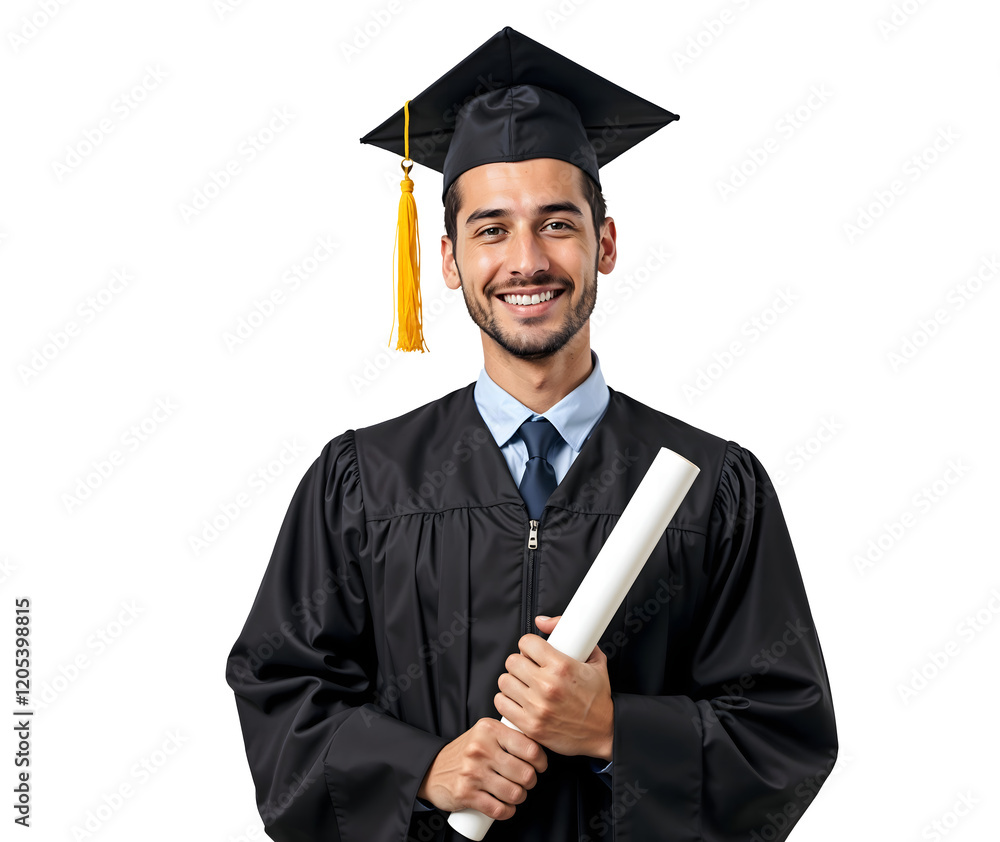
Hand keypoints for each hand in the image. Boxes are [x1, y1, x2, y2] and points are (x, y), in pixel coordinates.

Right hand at [416, 716, 547, 819]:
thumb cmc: (466, 753)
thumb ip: (508, 735)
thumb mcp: (484, 733)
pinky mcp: (465, 794)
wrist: (433, 770)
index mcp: (489, 729)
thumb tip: (538, 744)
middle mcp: (481, 749)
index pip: (529, 747)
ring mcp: (472, 772)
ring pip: (514, 793)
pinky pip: (498, 809)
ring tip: (514, 793)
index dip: (541, 761)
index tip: (539, 765)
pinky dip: (507, 812)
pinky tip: (505, 807)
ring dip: (519, 798)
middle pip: (525, 773)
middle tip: (526, 781)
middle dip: (530, 782)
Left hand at [494, 614, 613, 759]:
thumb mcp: (594, 659)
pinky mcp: (530, 726)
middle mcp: (547, 686)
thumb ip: (570, 634)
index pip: (526, 643)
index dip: (529, 645)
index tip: (533, 652)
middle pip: (512, 661)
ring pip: (504, 682)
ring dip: (512, 681)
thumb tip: (541, 621)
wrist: (604, 732)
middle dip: (520, 663)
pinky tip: (519, 700)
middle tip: (529, 669)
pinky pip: (502, 704)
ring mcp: (537, 707)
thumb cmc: (598, 697)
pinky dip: (507, 701)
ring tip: (524, 685)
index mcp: (562, 667)